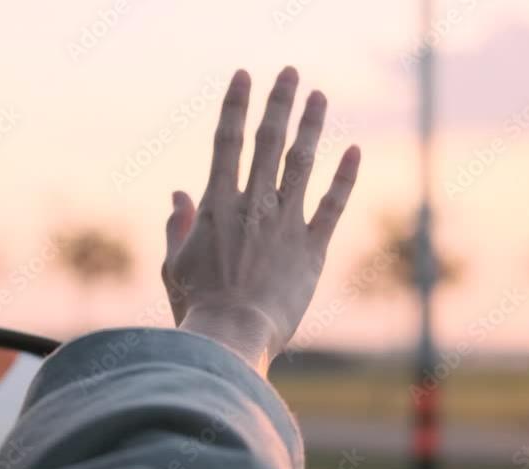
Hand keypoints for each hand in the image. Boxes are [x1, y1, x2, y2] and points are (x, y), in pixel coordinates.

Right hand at [163, 67, 359, 374]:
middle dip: (279, 102)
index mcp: (217, 205)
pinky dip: (344, 177)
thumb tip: (177, 194)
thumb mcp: (174, 265)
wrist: (233, 337)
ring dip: (311, 126)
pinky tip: (354, 151)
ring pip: (302, 163)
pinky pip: (332, 205)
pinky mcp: (312, 248)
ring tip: (319, 96)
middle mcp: (253, 205)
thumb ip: (176, 226)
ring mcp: (285, 224)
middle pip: (268, 141)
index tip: (244, 75)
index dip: (235, 105)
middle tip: (291, 72)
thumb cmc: (197, 306)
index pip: (226, 142)